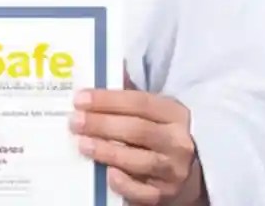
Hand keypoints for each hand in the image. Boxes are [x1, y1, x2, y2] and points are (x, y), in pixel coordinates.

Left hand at [70, 75, 205, 205]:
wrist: (189, 172)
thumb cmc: (162, 134)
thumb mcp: (157, 112)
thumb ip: (132, 97)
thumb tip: (103, 71)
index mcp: (176, 115)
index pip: (141, 103)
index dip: (109, 100)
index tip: (81, 98)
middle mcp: (178, 142)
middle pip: (137, 130)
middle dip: (102, 124)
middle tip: (74, 121)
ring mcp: (172, 171)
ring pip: (139, 160)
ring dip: (107, 151)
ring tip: (82, 144)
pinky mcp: (164, 195)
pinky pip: (142, 192)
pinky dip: (124, 183)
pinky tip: (106, 173)